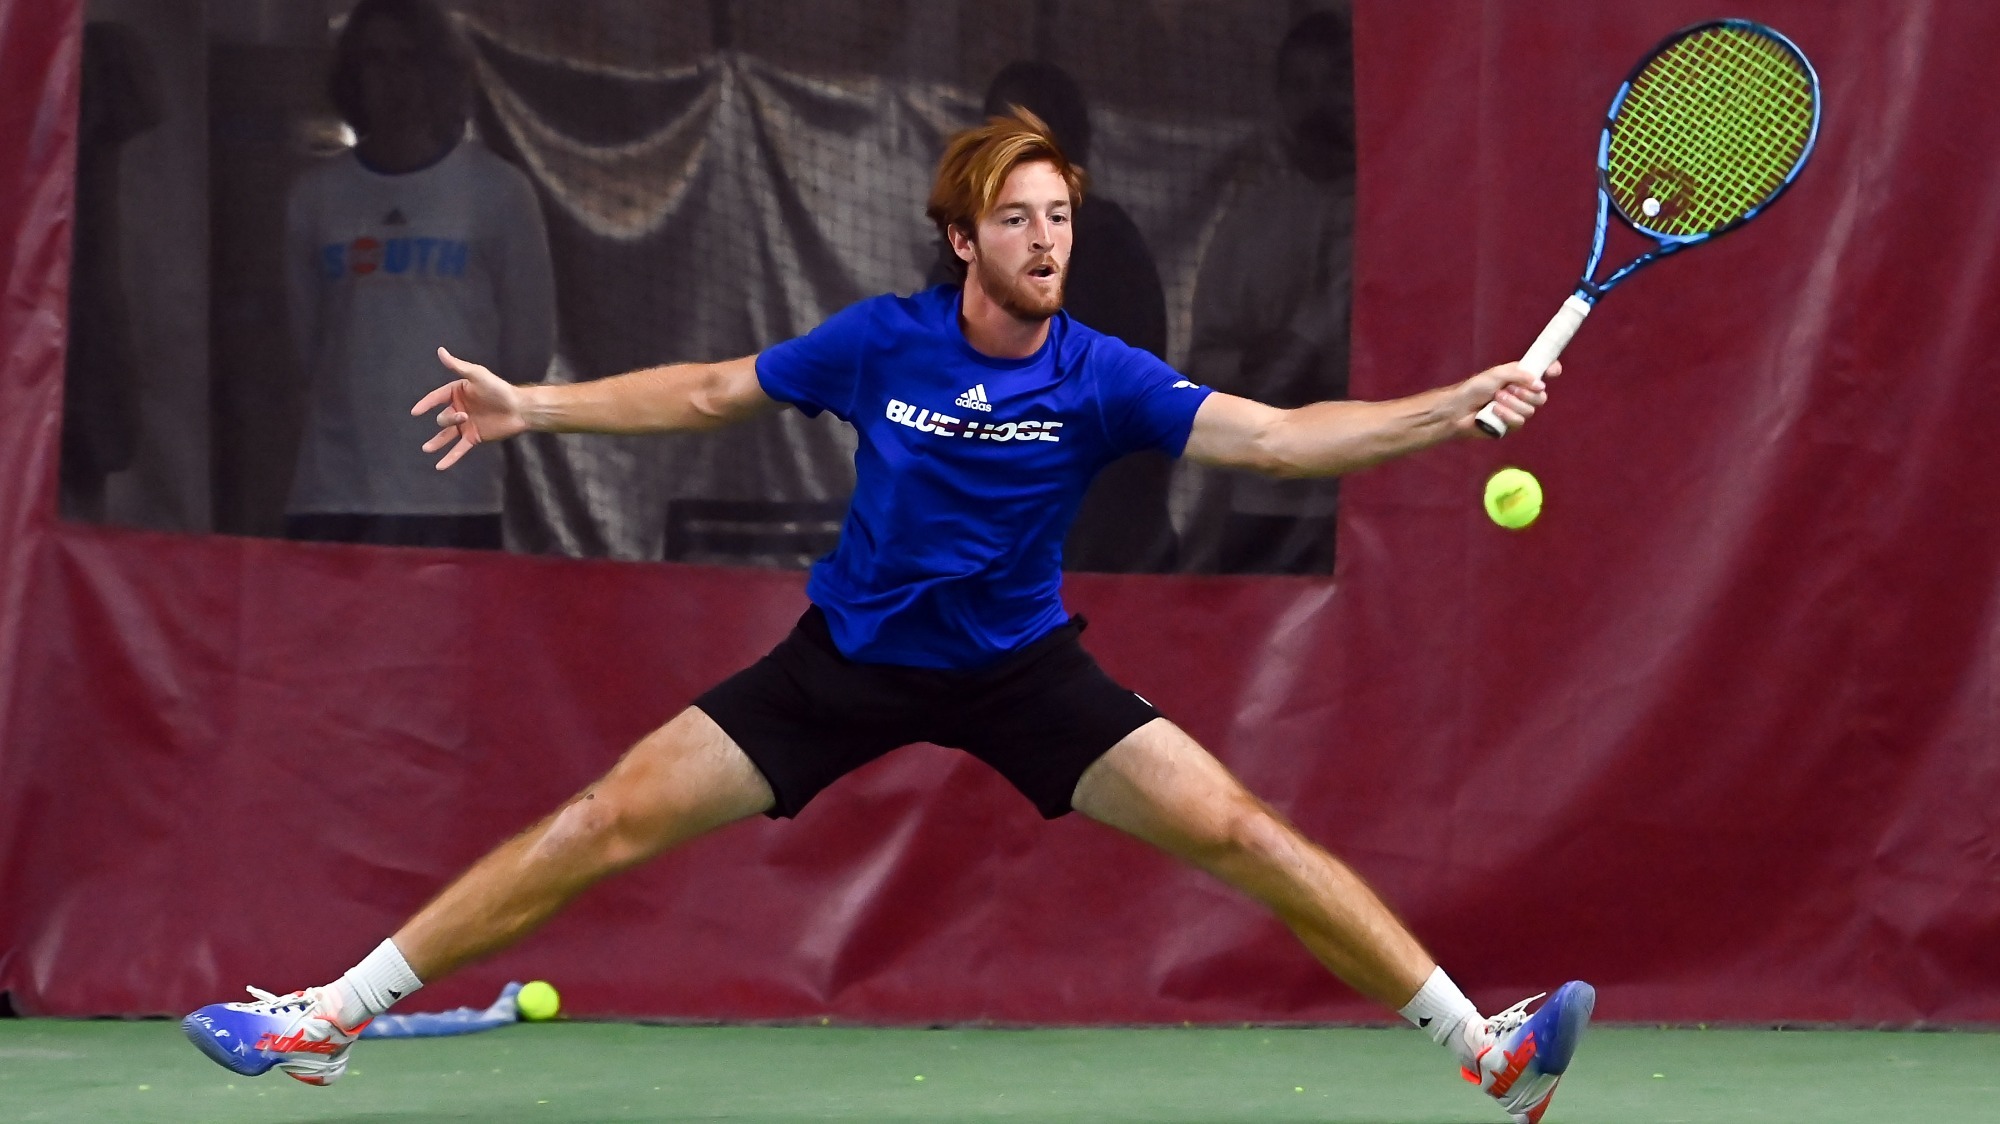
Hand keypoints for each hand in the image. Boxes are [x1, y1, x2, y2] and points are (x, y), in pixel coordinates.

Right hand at [412, 348, 528, 469]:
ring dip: (436, 442)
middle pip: (444, 417)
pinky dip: (450, 457)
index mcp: (458, 393)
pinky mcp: (474, 437)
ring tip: (426, 448)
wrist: (519, 409)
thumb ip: (457, 366)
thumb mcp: (477, 375)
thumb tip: (440, 351)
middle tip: (462, 417)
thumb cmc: (499, 389)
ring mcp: (466, 425)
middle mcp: (460, 408)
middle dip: (449, 419)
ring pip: (446, 435)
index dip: (426, 404)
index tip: (415, 412)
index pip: (437, 398)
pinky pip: (459, 449)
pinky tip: (440, 466)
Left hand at [1455, 360, 1558, 436]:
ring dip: (1512, 404)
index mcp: (1520, 378)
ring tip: (1495, 399)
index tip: (1553, 371)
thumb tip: (1540, 384)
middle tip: (1508, 389)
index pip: (1543, 373)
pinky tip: (1494, 411)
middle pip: (1541, 397)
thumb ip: (1519, 374)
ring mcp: (1517, 411)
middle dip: (1525, 393)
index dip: (1552, 370)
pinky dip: (1506, 415)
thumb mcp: (1497, 374)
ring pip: (1530, 411)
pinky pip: (1519, 422)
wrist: (1459, 409)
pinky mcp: (1510, 426)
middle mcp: (1522, 394)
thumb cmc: (1475, 389)